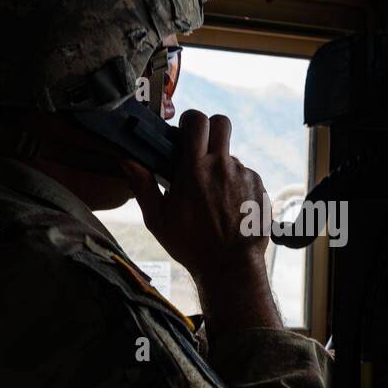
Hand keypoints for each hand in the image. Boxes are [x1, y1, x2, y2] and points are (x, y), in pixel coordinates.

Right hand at [121, 110, 269, 285]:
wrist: (230, 267)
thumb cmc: (191, 245)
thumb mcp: (158, 219)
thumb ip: (143, 186)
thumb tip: (127, 160)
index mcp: (194, 169)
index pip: (196, 120)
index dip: (190, 121)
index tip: (185, 133)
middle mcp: (222, 166)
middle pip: (221, 123)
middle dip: (210, 130)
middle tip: (201, 149)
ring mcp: (244, 176)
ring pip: (231, 155)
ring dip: (221, 166)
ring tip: (213, 195)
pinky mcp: (259, 188)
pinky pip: (245, 176)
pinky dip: (236, 185)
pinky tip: (228, 207)